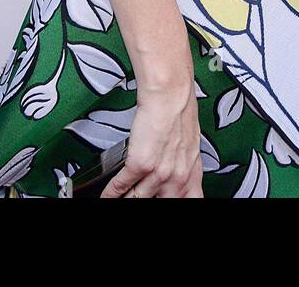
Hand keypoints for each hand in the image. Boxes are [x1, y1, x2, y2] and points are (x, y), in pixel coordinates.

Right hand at [102, 66, 203, 197]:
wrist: (170, 94)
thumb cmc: (180, 112)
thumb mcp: (191, 144)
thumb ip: (185, 165)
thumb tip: (178, 175)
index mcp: (191, 173)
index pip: (191, 201)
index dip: (176, 203)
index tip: (164, 200)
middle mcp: (177, 177)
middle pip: (161, 203)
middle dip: (146, 201)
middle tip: (137, 196)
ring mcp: (159, 173)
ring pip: (138, 199)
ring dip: (126, 199)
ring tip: (120, 198)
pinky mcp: (140, 164)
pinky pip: (121, 186)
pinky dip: (111, 193)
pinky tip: (107, 195)